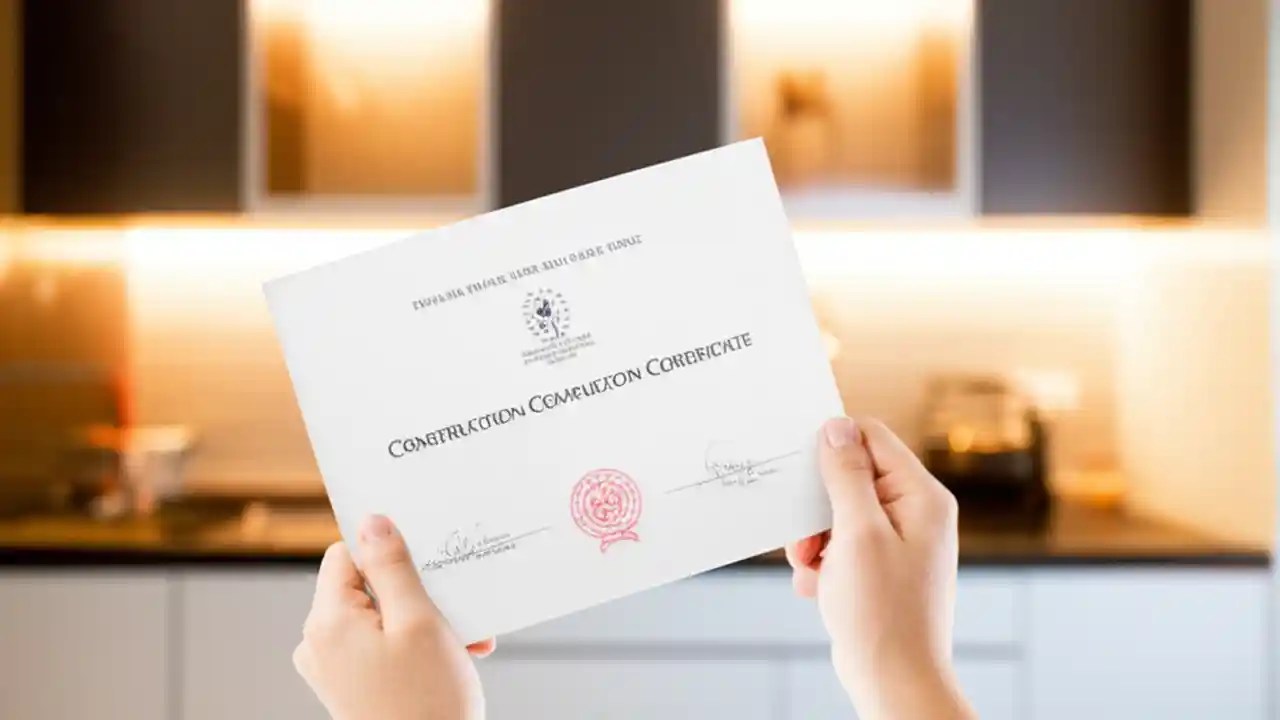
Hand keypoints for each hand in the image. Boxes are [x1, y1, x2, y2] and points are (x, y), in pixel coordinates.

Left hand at [294, 515, 493, 719]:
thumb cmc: (427, 704)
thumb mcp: (419, 622)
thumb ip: (392, 567)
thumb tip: (370, 522)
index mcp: (327, 620)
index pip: (347, 554)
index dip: (387, 552)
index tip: (425, 562)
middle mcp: (319, 642)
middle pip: (365, 586)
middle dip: (416, 592)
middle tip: (455, 609)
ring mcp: (332, 668)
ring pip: (379, 616)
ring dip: (423, 620)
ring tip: (460, 641)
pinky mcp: (349, 686)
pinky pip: (379, 645)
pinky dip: (414, 645)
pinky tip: (449, 657)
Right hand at [786, 417, 974, 719]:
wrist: (894, 680)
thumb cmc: (883, 614)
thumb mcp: (858, 534)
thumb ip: (846, 476)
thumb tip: (836, 426)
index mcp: (921, 496)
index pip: (871, 437)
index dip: (832, 448)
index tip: (802, 476)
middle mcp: (915, 512)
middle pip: (851, 476)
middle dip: (818, 506)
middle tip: (805, 539)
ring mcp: (899, 540)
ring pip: (839, 512)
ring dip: (815, 538)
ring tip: (811, 568)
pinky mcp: (881, 565)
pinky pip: (841, 543)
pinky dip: (823, 561)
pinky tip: (819, 587)